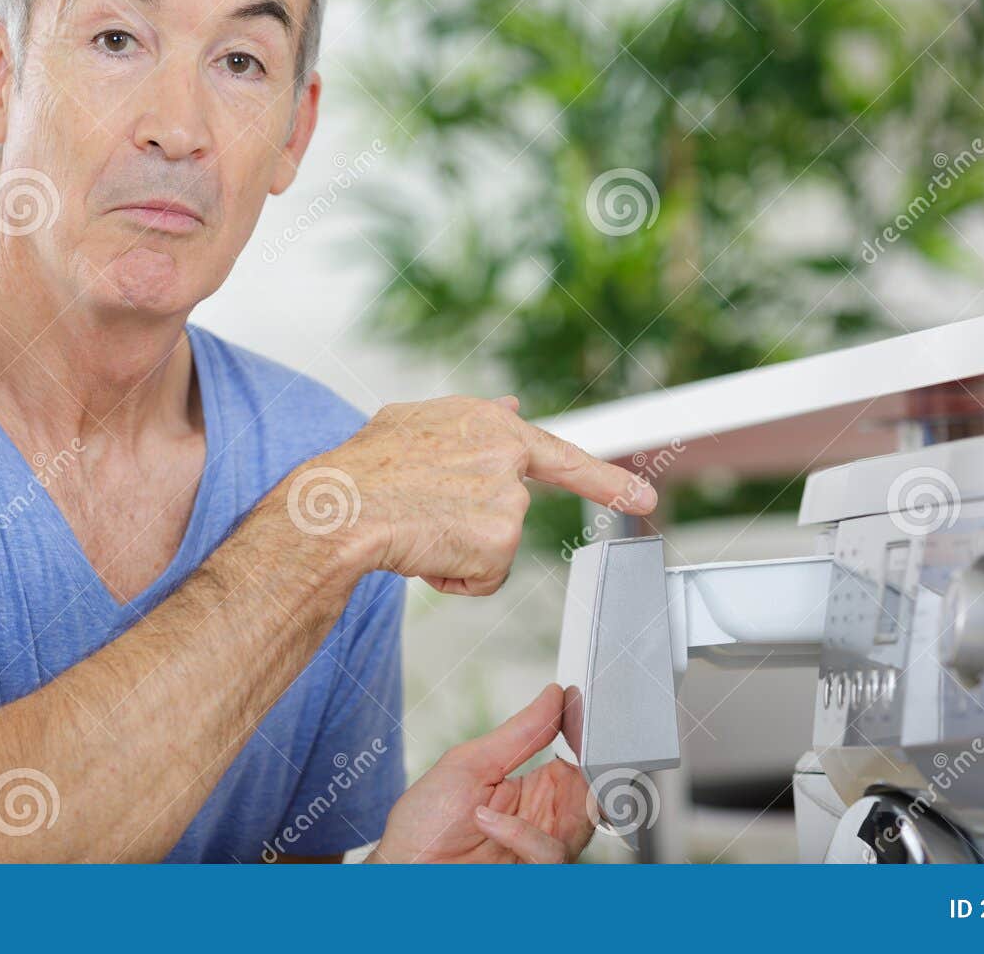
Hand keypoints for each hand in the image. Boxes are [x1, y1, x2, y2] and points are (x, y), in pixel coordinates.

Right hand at [292, 395, 655, 595]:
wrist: (338, 506)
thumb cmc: (363, 469)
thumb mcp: (415, 423)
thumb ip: (471, 419)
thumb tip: (513, 405)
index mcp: (489, 422)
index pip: (560, 454)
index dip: (605, 480)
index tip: (645, 498)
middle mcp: (507, 454)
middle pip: (507, 513)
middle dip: (478, 530)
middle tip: (429, 523)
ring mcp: (508, 497)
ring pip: (494, 547)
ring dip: (457, 549)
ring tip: (412, 527)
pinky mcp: (501, 539)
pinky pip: (483, 578)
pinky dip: (453, 577)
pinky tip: (421, 552)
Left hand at [368, 684, 594, 863]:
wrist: (402, 874)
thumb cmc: (425, 825)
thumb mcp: (469, 764)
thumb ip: (519, 732)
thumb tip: (552, 696)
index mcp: (535, 791)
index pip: (579, 766)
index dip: (585, 747)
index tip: (579, 723)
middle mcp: (544, 821)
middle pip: (592, 798)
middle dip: (581, 782)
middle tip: (556, 770)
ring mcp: (540, 851)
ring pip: (581, 828)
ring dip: (544, 814)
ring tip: (486, 811)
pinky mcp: (534, 874)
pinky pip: (553, 855)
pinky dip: (522, 837)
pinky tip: (488, 826)